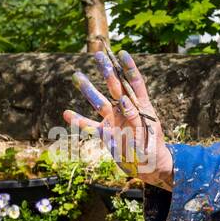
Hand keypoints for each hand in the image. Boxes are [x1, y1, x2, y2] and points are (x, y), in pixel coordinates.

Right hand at [62, 50, 173, 189]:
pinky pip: (90, 125)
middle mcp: (126, 110)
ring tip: (77, 76)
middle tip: (98, 55)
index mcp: (140, 107)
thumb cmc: (153, 149)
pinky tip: (66, 113)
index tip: (122, 53)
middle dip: (107, 70)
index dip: (129, 68)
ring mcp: (114, 120)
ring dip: (88, 89)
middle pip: (115, 86)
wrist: (150, 167)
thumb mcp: (148, 133)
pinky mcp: (106, 133)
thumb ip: (136, 117)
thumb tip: (123, 101)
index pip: (135, 83)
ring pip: (99, 101)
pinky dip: (78, 120)